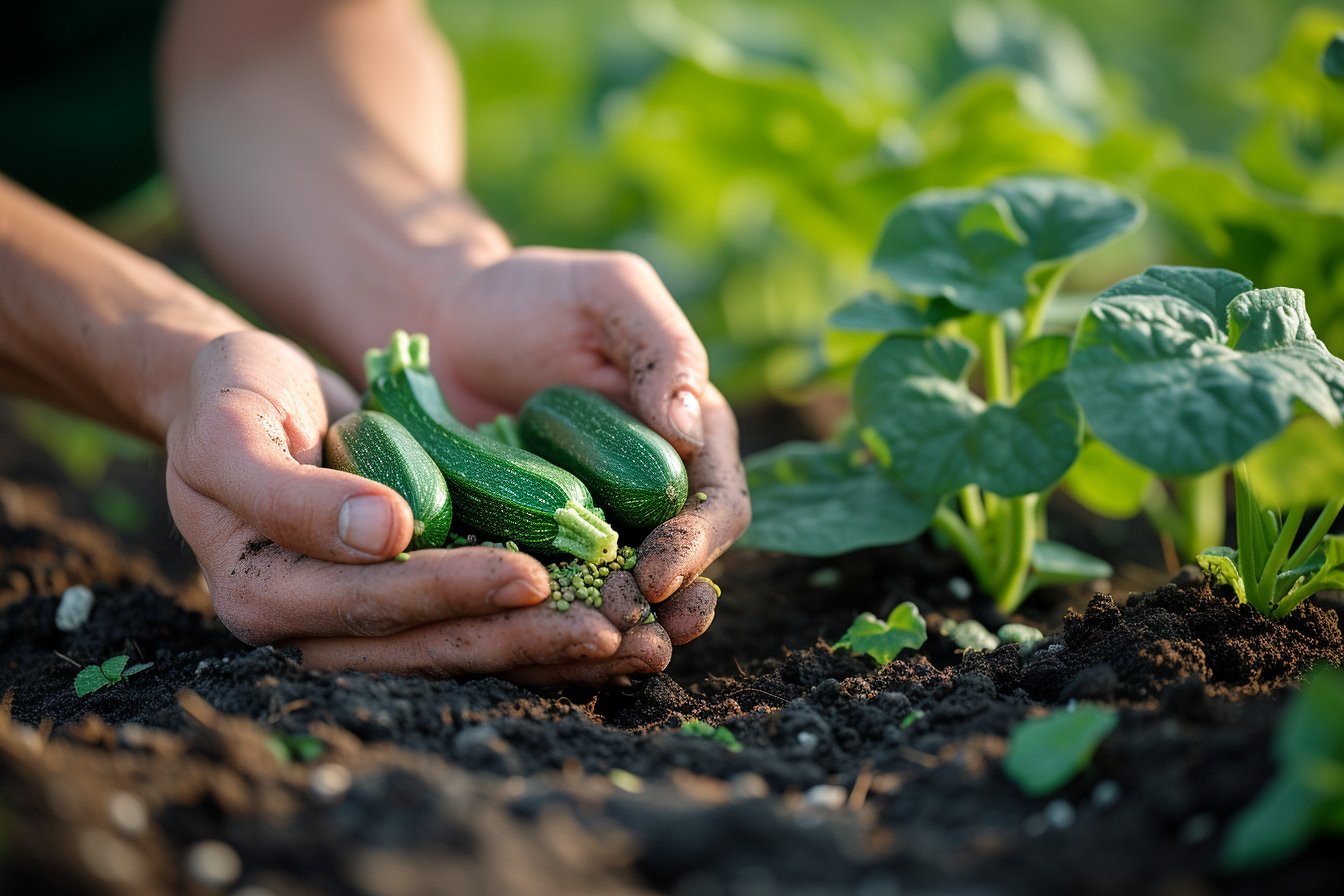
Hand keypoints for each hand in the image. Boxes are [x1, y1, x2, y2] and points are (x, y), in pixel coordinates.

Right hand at [163, 330, 672, 681]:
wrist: (240, 396)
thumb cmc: (227, 400)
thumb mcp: (233, 429)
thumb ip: (290, 490)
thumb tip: (386, 535)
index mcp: (263, 598)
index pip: (372, 606)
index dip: (454, 594)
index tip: (532, 575)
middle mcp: (313, 630)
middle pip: (431, 647)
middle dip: (527, 641)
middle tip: (616, 632)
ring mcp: (362, 624)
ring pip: (465, 650)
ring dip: (553, 652)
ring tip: (640, 645)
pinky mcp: (407, 601)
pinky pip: (478, 627)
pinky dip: (544, 629)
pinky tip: (614, 625)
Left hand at [417, 247, 750, 641]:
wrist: (444, 320)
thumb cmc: (535, 296)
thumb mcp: (608, 293)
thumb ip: (659, 346)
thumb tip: (688, 425)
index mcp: (688, 437)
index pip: (717, 505)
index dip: (697, 548)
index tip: (656, 575)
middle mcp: (653, 493)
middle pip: (681, 569)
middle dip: (664, 609)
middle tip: (630, 634)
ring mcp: (596, 528)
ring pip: (621, 596)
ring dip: (614, 629)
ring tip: (592, 653)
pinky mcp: (536, 550)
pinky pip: (552, 596)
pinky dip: (549, 626)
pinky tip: (530, 647)